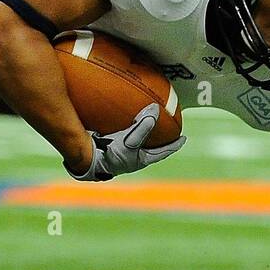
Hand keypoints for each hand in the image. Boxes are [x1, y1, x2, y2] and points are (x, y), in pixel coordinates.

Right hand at [67, 102, 185, 180]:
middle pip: (150, 145)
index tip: (183, 138)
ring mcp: (120, 150)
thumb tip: (155, 109)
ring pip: (134, 138)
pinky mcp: (108, 143)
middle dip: (158, 137)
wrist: (86, 158)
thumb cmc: (110, 155)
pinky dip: (124, 123)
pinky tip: (121, 113)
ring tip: (144, 117)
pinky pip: (120, 132)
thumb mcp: (130, 142)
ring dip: (140, 129)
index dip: (174, 145)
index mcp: (140, 159)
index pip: (163, 152)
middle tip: (166, 127)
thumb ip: (143, 127)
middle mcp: (131, 156)